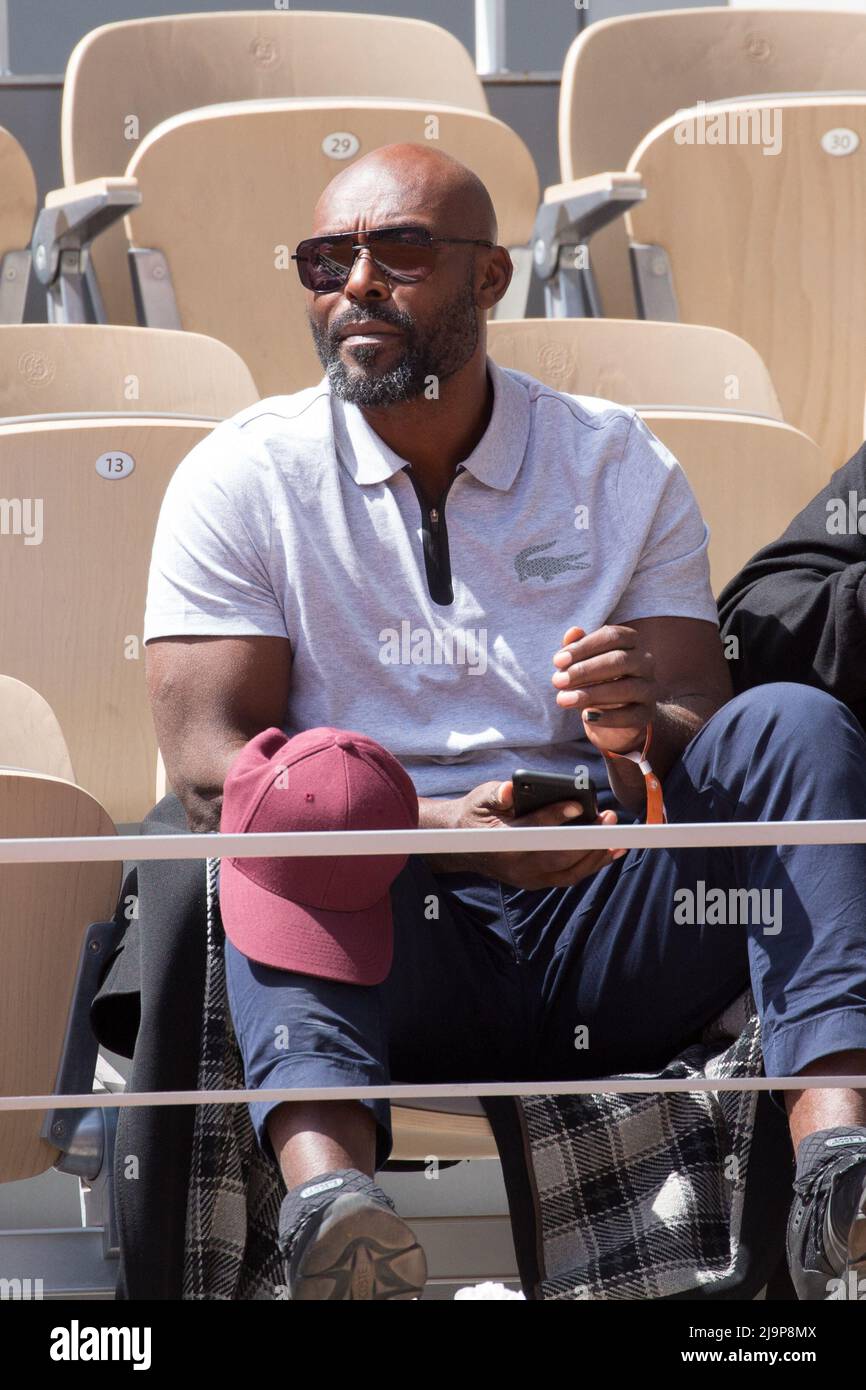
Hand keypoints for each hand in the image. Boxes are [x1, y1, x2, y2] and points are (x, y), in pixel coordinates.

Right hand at [448, 778, 624, 889]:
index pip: (533, 832)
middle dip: (588, 838)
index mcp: (501, 842)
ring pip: (570, 871)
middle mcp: (517, 866)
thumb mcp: (481, 797)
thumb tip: (510, 790)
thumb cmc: (477, 814)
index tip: (578, 806)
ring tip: (617, 836)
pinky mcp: (538, 881)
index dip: (556, 818)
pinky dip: (591, 863)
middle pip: (559, 857)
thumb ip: (497, 793)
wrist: (464, 844)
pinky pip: (570, 875)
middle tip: (608, 817)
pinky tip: (609, 849)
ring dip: (596, 854)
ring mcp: (528, 878)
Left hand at [551, 624, 658, 756]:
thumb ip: (577, 648)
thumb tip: (572, 632)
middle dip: (584, 671)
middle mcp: (645, 662)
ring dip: (591, 694)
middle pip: (619, 660)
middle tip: (557, 681)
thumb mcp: (581, 663)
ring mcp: (649, 689)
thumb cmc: (594, 681)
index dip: (584, 647)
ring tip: (563, 700)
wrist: (610, 717)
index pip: (612, 636)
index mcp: (631, 643)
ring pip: (626, 688)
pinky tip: (585, 716)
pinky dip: (607, 716)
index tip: (558, 661)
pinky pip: (630, 715)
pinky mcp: (646, 714)